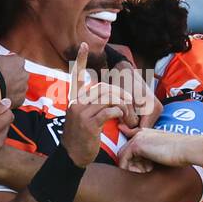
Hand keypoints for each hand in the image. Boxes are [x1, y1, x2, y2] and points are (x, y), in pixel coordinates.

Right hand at [0, 51, 28, 107]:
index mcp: (18, 61)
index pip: (16, 60)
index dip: (8, 63)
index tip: (2, 66)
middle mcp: (24, 74)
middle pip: (20, 73)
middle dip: (13, 75)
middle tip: (1, 78)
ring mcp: (23, 87)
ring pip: (20, 86)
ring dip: (13, 86)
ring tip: (1, 88)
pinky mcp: (21, 99)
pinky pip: (18, 97)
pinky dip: (12, 97)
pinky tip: (3, 95)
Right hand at [62, 43, 128, 164]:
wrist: (72, 157)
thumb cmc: (80, 138)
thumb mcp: (81, 118)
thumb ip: (90, 106)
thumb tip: (106, 98)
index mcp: (75, 100)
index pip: (77, 76)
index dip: (81, 60)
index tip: (84, 45)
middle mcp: (77, 103)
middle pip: (103, 88)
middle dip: (121, 94)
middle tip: (130, 104)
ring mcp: (82, 113)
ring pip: (109, 99)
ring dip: (123, 106)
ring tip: (129, 117)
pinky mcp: (90, 124)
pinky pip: (110, 111)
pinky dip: (120, 114)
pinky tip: (122, 121)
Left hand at [104, 58, 161, 129]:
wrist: (124, 71)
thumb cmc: (123, 83)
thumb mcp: (125, 101)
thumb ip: (129, 117)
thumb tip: (131, 129)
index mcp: (153, 108)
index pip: (143, 129)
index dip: (130, 131)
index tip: (119, 126)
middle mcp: (157, 109)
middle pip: (143, 128)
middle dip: (130, 128)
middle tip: (119, 123)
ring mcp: (154, 109)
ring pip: (141, 125)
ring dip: (131, 124)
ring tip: (120, 118)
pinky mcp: (150, 109)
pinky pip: (140, 120)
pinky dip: (132, 120)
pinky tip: (124, 116)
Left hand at [118, 127, 192, 170]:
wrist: (186, 148)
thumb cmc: (181, 153)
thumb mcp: (164, 152)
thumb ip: (153, 155)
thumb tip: (146, 167)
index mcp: (147, 133)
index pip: (132, 145)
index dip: (132, 158)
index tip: (138, 168)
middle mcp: (140, 134)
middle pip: (126, 152)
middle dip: (132, 165)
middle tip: (145, 172)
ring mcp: (138, 138)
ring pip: (123, 156)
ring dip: (131, 168)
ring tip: (145, 173)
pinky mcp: (137, 144)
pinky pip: (123, 159)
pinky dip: (129, 169)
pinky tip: (142, 173)